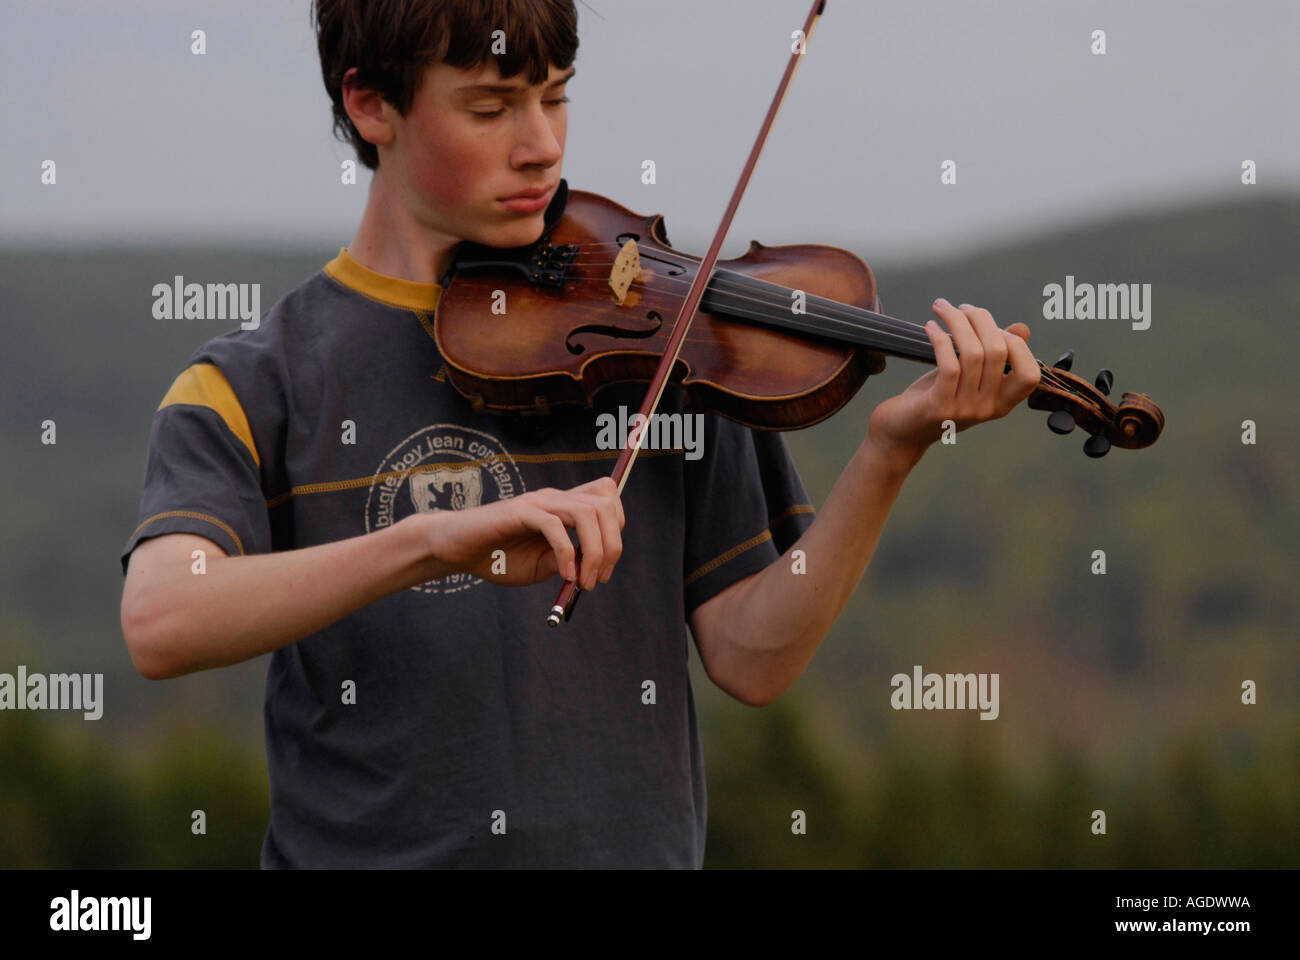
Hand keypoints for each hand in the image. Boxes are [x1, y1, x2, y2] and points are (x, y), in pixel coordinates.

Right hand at [423, 476, 624, 589]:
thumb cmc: (497, 557)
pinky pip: (555, 525)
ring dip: (594, 551)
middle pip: (605, 505)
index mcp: (564, 507)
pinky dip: (566, 552)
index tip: (605, 567)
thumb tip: (591, 565)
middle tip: (596, 579)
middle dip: (612, 546)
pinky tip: (563, 574)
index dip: (617, 529)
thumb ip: (566, 560)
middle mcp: (555, 498)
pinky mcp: (520, 511)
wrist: (456, 549)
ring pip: (587, 512)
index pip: (607, 498)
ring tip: (581, 581)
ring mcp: (538, 502)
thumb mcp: (541, 566)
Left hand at [866, 298, 1039, 462]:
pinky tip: (930, 326)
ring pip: (973, 354)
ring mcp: (964, 410)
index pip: (1030, 374)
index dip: (1015, 343)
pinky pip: (949, 365)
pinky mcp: (939, 407)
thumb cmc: (935, 398)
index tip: (988, 326)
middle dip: (980, 319)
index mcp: (1002, 403)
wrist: (901, 432)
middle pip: (998, 352)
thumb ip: (994, 356)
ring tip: (943, 308)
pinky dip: (940, 339)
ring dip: (957, 322)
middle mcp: (988, 409)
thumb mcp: (968, 377)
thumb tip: (1022, 328)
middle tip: (961, 308)